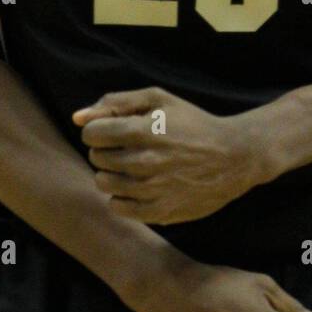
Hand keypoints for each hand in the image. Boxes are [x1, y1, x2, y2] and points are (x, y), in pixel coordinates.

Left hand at [73, 87, 264, 224]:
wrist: (233, 157)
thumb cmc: (192, 123)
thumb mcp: (158, 99)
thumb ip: (115, 102)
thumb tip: (77, 118)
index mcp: (142, 130)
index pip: (91, 134)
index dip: (99, 130)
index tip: (114, 131)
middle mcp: (144, 161)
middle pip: (96, 158)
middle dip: (106, 151)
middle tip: (128, 148)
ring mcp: (151, 189)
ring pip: (103, 184)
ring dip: (111, 174)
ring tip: (132, 166)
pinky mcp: (159, 211)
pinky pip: (117, 207)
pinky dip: (121, 196)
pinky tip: (138, 185)